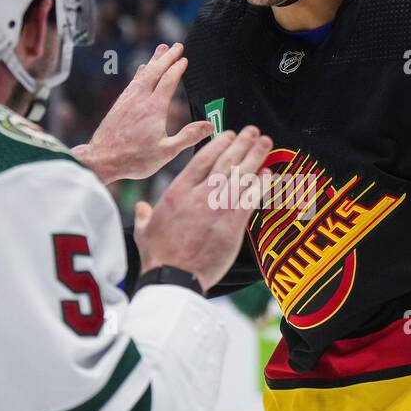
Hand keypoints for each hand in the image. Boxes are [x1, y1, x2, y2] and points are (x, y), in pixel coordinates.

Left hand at [73, 42, 212, 183]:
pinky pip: (133, 82)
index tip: (185, 58)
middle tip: (177, 45)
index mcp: (154, 108)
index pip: (168, 81)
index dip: (178, 68)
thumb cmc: (134, 159)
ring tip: (161, 49)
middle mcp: (140, 99)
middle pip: (155, 71)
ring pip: (142, 74)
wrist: (102, 159)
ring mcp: (128, 100)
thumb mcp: (166, 152)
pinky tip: (142, 70)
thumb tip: (209, 126)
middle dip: (167, 57)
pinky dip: (140, 72)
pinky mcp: (119, 104)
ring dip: (153, 60)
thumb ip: (188, 136)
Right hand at [134, 126, 272, 291]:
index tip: (230, 134)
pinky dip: (261, 185)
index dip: (219, 144)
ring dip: (256, 157)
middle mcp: (200, 196)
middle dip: (242, 143)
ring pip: (241, 176)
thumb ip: (145, 215)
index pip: (202, 159)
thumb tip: (141, 207)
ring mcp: (218, 209)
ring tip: (266, 143)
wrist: (174, 278)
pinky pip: (251, 198)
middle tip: (254, 132)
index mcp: (178, 192)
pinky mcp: (233, 225)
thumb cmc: (158, 257)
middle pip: (226, 162)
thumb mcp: (144, 231)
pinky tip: (269, 174)